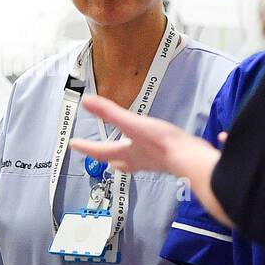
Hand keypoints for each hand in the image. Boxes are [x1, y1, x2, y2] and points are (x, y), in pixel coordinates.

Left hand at [70, 95, 232, 228]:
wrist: (190, 158)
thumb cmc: (162, 143)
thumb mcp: (132, 123)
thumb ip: (110, 113)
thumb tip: (87, 102)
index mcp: (127, 152)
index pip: (100, 151)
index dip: (86, 147)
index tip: (74, 144)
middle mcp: (138, 160)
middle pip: (118, 162)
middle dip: (108, 158)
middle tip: (101, 155)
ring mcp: (154, 162)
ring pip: (135, 163)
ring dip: (127, 159)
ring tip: (124, 155)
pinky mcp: (168, 160)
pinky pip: (153, 159)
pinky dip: (148, 156)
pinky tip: (154, 151)